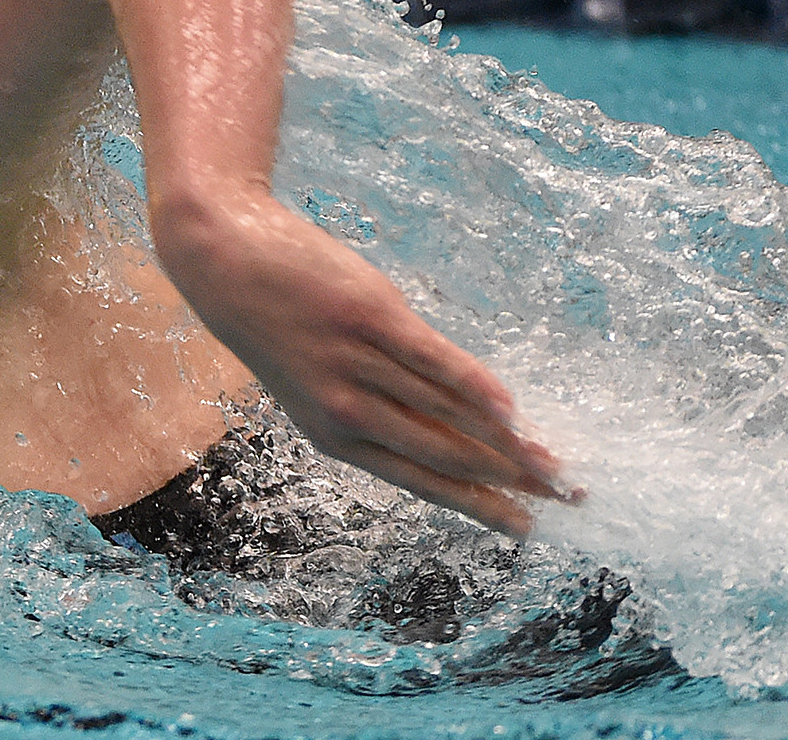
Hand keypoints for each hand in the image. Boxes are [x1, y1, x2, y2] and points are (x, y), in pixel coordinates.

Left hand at [152, 186, 571, 536]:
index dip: (479, 505)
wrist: (224, 260)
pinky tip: (511, 409)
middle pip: (446, 455)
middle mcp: (347, 411)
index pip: (421, 481)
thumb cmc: (280, 324)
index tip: (526, 527)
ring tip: (552, 463)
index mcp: (335, 436)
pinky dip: (475, 386)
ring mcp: (358, 365)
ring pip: (447, 414)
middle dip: (510, 481)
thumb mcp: (317, 380)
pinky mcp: (370, 318)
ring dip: (508, 443)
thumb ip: (379, 404)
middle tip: (564, 497)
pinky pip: (433, 360)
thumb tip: (453, 422)